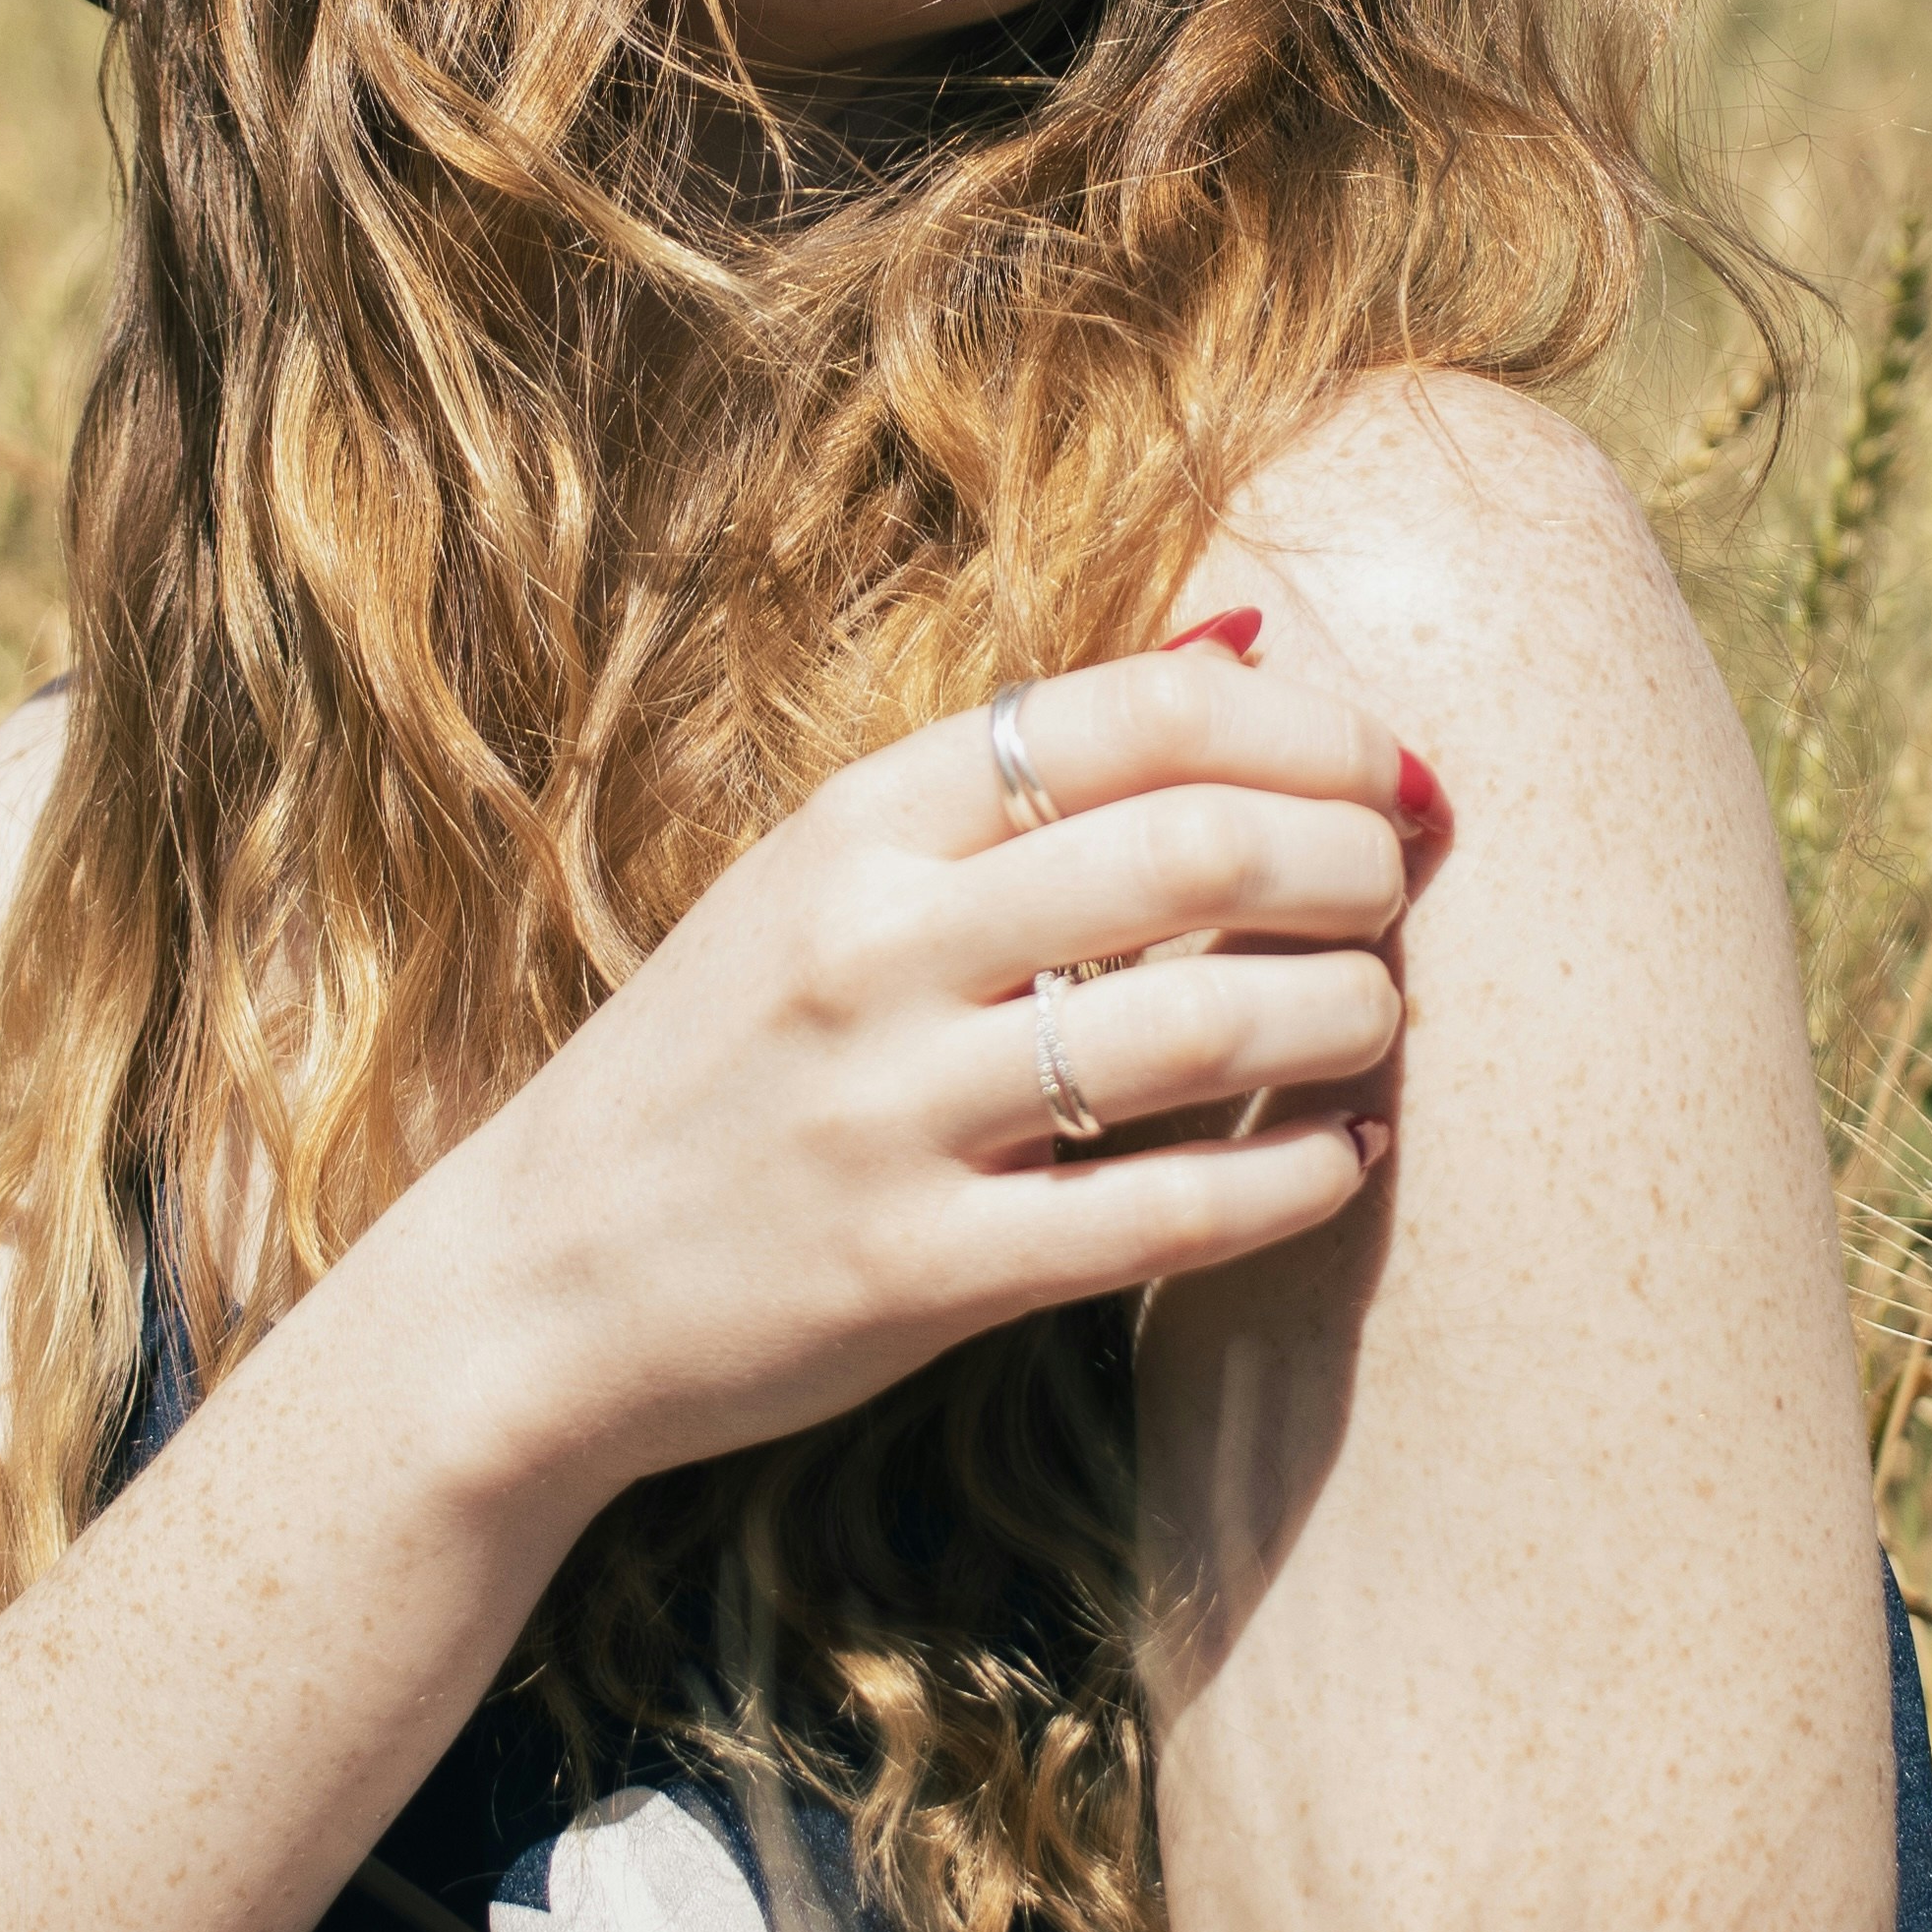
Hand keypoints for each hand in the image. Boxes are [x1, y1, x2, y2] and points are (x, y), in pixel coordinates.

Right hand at [437, 629, 1434, 1505]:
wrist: (534, 1284)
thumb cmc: (717, 1064)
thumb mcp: (821, 879)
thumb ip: (1015, 780)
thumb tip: (1247, 647)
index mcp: (858, 825)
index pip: (1136, 713)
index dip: (1310, 729)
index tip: (1387, 775)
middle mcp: (874, 948)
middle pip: (1199, 843)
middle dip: (1353, 861)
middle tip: (1397, 896)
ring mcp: (893, 1113)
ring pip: (1207, 1024)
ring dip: (1348, 1014)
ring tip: (1376, 1022)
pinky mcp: (920, 1272)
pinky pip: (1167, 1214)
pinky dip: (1297, 1182)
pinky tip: (1342, 1163)